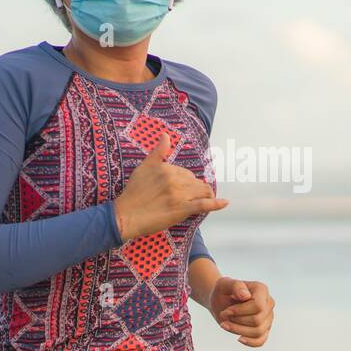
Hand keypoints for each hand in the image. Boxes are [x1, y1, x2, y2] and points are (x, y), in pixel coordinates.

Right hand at [113, 132, 227, 240]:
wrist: (126, 214)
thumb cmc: (134, 192)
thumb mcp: (144, 167)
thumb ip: (158, 152)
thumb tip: (166, 135)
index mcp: (168, 169)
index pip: (186, 172)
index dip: (185, 181)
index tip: (179, 188)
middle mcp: (175, 180)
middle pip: (196, 182)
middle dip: (195, 189)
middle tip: (187, 197)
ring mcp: (180, 195)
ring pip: (202, 191)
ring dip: (205, 195)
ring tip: (204, 199)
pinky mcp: (182, 210)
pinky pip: (204, 205)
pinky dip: (216, 204)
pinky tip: (224, 203)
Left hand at [209, 277, 274, 347]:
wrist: (220, 300)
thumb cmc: (223, 291)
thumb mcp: (224, 284)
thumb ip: (235, 286)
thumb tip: (246, 296)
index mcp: (262, 290)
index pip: (258, 306)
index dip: (240, 312)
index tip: (226, 311)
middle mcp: (269, 303)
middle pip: (257, 320)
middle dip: (237, 321)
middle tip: (223, 315)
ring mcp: (268, 317)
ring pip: (258, 332)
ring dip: (238, 330)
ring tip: (225, 325)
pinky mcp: (264, 329)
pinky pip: (261, 341)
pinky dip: (250, 342)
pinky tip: (238, 338)